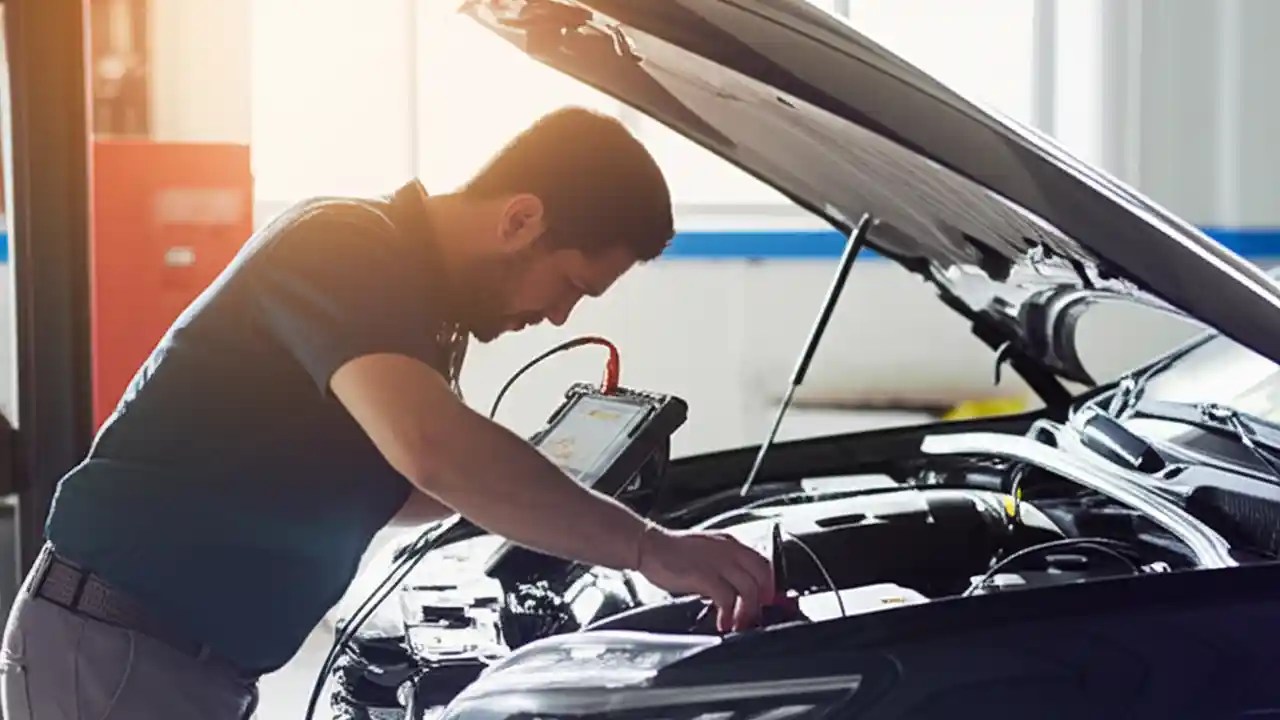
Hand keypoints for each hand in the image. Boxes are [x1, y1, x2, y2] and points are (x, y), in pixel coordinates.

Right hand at [636, 525, 774, 632]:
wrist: (650, 547)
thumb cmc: (673, 552)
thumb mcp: (706, 552)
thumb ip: (724, 566)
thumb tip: (735, 588)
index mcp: (730, 543)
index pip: (762, 562)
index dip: (768, 583)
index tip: (765, 600)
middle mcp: (729, 550)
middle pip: (762, 575)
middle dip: (763, 599)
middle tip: (755, 615)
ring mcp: (718, 563)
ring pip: (749, 589)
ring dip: (747, 611)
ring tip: (738, 624)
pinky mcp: (706, 576)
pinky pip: (727, 599)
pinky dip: (728, 615)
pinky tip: (723, 623)